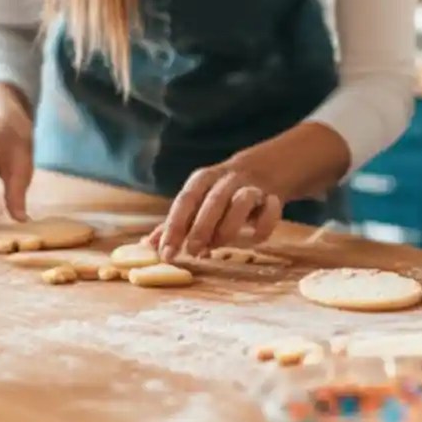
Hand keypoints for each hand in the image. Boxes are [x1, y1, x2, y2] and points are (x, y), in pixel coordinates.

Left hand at [147, 161, 283, 260]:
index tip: (166, 253)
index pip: (185, 201)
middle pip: (212, 201)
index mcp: (202, 179)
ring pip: (242, 202)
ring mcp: (252, 186)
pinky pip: (271, 212)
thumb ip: (176, 222)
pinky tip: (253, 239)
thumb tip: (147, 246)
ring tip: (219, 246)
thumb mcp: (197, 200)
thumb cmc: (221, 192)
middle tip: (192, 252)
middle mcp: (226, 180)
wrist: (265, 168)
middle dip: (201, 228)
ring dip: (229, 227)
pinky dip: (263, 226)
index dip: (174, 227)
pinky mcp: (274, 197)